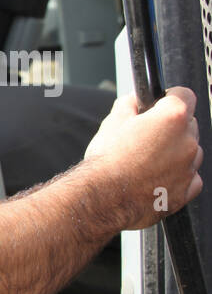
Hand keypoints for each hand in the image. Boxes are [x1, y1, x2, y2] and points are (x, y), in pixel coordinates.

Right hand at [81, 86, 202, 229]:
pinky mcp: (186, 191)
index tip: (159, 105)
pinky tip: (155, 177)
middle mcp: (187, 141)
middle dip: (171, 127)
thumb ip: (128, 105)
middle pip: (188, 125)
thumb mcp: (110, 124)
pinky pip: (191, 178)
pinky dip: (178, 176)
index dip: (169, 98)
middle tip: (146, 137)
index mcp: (172, 118)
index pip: (184, 95)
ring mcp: (189, 168)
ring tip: (147, 161)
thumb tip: (132, 100)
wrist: (102, 199)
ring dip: (176, 152)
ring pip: (191, 152)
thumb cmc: (106, 163)